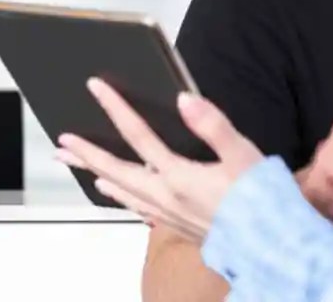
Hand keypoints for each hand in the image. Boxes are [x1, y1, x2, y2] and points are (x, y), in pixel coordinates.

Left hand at [55, 78, 263, 243]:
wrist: (270, 244)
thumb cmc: (261, 199)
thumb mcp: (243, 155)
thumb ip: (212, 125)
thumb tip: (184, 98)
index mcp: (179, 176)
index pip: (138, 135)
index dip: (116, 108)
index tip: (96, 88)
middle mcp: (165, 196)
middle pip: (116, 170)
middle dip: (87, 153)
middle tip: (62, 143)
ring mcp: (168, 214)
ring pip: (122, 191)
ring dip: (98, 174)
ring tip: (77, 164)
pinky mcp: (177, 224)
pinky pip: (138, 208)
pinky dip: (120, 197)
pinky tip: (116, 193)